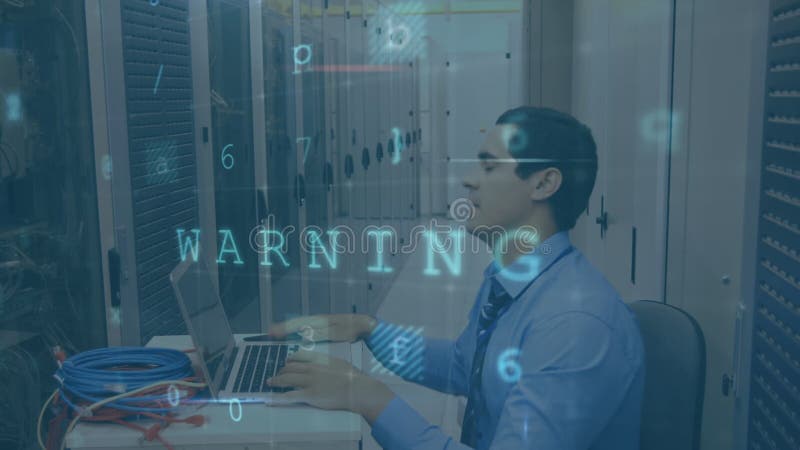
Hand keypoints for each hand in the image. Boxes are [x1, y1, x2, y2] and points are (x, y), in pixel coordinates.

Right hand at [267, 314, 376, 342]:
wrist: (364, 325)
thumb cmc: (351, 328)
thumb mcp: (336, 332)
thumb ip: (320, 333)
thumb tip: (303, 334)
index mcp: (319, 321)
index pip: (297, 323)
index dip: (285, 328)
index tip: (273, 331)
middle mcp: (317, 320)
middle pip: (296, 323)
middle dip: (283, 327)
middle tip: (269, 332)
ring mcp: (320, 324)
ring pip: (300, 325)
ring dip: (288, 329)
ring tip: (276, 333)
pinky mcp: (323, 328)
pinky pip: (306, 328)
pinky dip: (297, 331)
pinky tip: (293, 336)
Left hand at [267, 350, 394, 421]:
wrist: (357, 389)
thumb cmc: (353, 377)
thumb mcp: (339, 363)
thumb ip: (327, 363)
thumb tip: (322, 366)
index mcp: (319, 359)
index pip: (298, 355)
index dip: (290, 359)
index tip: (286, 362)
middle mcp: (311, 368)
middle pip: (290, 367)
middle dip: (281, 371)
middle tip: (277, 374)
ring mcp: (309, 382)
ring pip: (286, 379)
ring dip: (276, 380)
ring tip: (270, 382)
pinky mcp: (309, 395)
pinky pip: (289, 396)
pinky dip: (277, 397)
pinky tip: (269, 398)